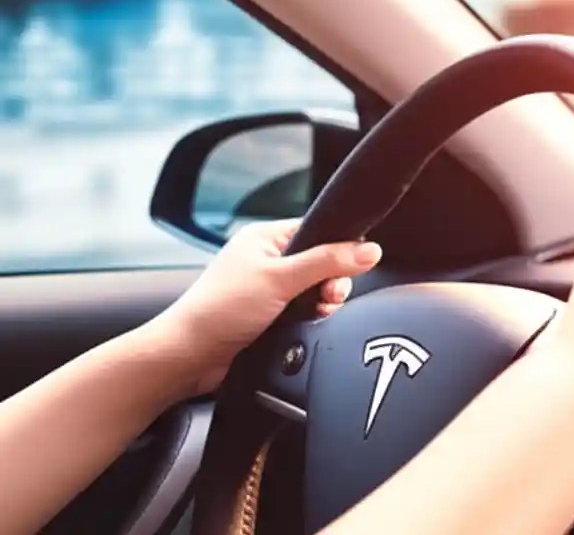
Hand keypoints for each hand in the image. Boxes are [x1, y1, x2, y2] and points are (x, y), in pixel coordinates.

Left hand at [153, 220, 382, 394]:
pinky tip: (305, 326)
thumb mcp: (281, 278)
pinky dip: (309, 319)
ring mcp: (267, 288)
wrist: (189, 356)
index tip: (348, 269)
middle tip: (328, 297)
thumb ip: (328, 262)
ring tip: (314, 314)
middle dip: (331, 282)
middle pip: (322, 262)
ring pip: (315, 290)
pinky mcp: (269, 315)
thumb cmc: (219, 310)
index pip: (318, 230)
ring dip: (320, 304)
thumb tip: (370, 250)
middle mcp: (267, 259)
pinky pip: (304, 312)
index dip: (338, 249)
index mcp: (265, 237)